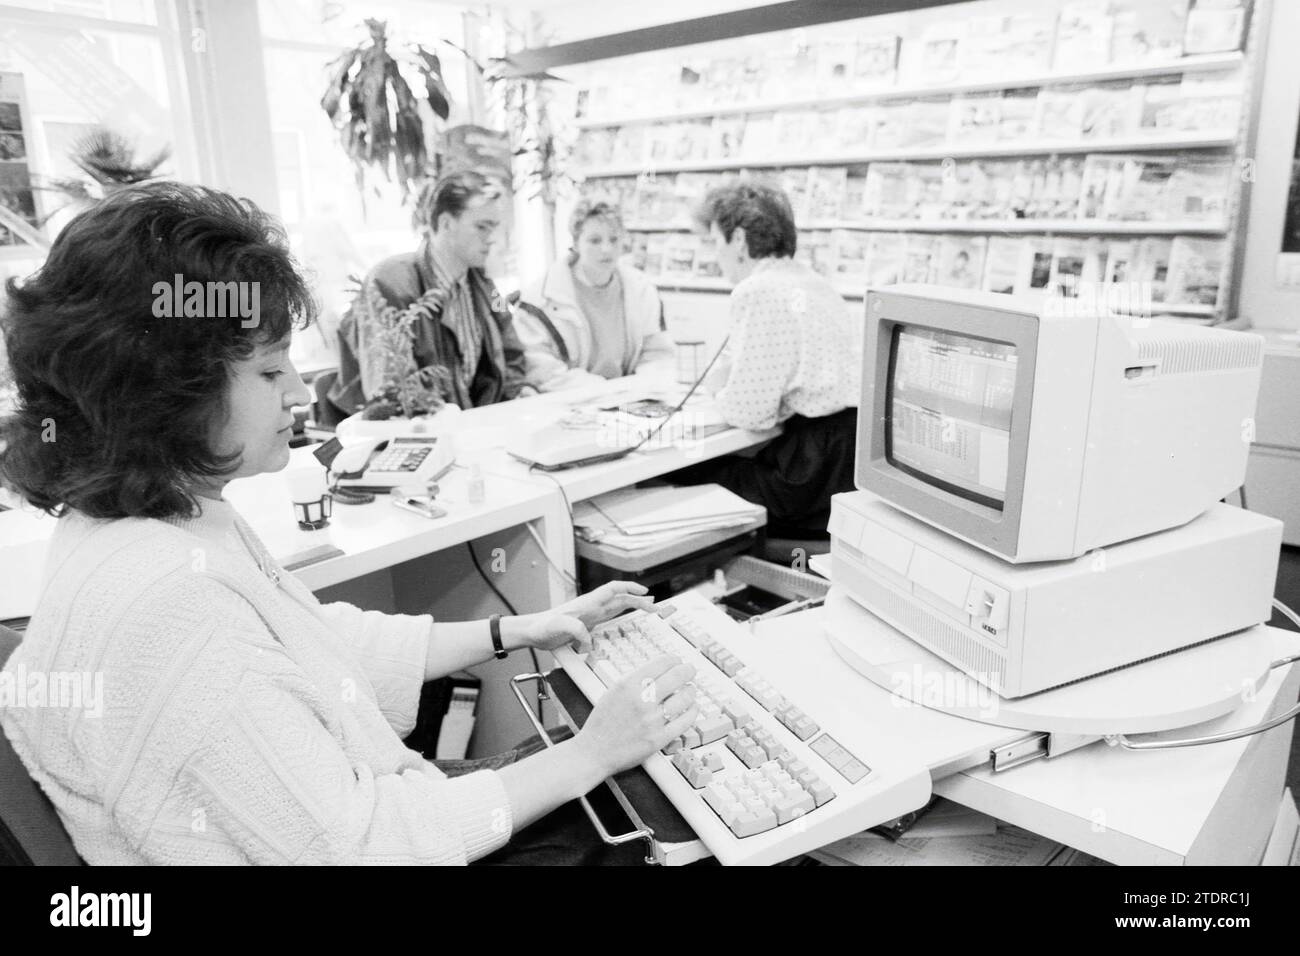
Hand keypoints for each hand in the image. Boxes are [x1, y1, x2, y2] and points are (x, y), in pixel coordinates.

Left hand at [500, 583, 653, 653]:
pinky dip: (622, 618)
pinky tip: (627, 622)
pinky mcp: (587, 624)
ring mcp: (590, 615)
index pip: (614, 589)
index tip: (645, 592)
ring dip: (633, 606)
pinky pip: (610, 619)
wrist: (532, 632)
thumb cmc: (542, 626)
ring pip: (617, 607)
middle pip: (620, 598)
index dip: (630, 588)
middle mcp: (591, 607)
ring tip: (648, 609)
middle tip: (655, 607)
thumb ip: (576, 630)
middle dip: (639, 600)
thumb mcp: (558, 626)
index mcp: (588, 603)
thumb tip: (591, 642)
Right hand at [574, 656, 698, 777]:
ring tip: (690, 690)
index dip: (674, 660)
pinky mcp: (659, 738)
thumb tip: (659, 670)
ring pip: (685, 697)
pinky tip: (692, 708)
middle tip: (690, 670)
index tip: (677, 661)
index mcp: (628, 685)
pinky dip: (692, 711)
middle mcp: (642, 700)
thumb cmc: (602, 723)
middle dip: (688, 670)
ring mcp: (652, 720)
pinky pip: (685, 721)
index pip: (662, 663)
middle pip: (678, 676)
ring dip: (691, 691)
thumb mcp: (613, 692)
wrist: (594, 752)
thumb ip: (635, 680)